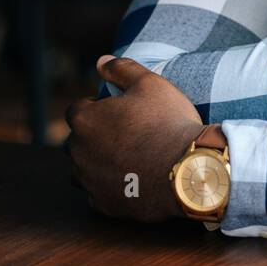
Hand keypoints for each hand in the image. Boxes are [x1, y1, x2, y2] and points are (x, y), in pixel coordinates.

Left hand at [64, 55, 207, 222]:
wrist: (189, 169)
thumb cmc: (169, 123)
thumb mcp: (151, 84)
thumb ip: (122, 69)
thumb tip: (100, 61)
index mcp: (85, 120)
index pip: (78, 109)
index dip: (98, 107)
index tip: (119, 111)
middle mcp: (78, 152)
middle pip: (77, 140)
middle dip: (95, 136)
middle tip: (126, 134)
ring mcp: (89, 181)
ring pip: (82, 169)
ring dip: (96, 162)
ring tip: (126, 158)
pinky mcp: (103, 204)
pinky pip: (96, 195)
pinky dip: (107, 187)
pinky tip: (129, 180)